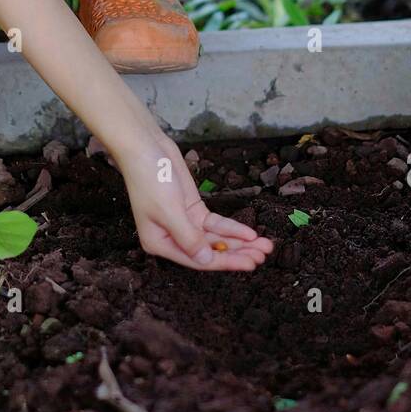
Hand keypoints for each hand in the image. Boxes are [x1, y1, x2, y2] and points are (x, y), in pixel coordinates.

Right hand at [118, 134, 273, 270]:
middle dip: (237, 253)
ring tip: (264, 245)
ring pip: (216, 238)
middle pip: (210, 251)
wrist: (146, 147)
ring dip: (239, 242)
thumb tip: (206, 260)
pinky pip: (216, 224)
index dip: (225, 262)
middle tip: (262, 256)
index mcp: (160, 244)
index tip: (249, 263)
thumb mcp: (169, 210)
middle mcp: (173, 237)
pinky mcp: (193, 210)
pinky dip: (232, 228)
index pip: (198, 259)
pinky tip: (250, 233)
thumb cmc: (149, 179)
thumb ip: (189, 238)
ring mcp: (185, 223)